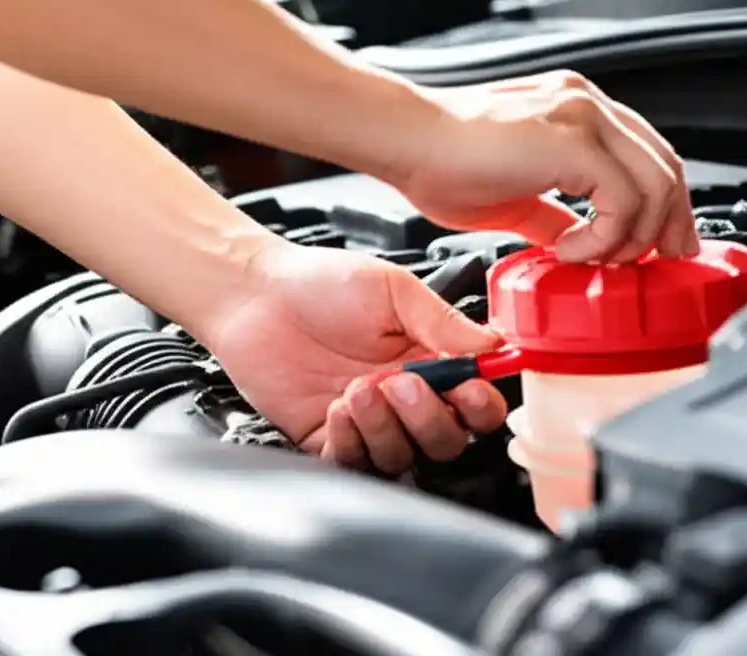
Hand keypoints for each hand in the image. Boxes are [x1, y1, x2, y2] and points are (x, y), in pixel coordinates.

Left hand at [200, 240, 508, 474]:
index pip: (475, 405)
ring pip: (401, 457)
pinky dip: (351, 442)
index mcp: (430, 361)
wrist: (254, 295)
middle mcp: (403, 399)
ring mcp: (367, 422)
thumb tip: (492, 346)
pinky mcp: (327, 439)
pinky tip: (336, 406)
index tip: (468, 390)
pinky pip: (354, 463)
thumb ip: (443, 322)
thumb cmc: (321, 283)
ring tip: (358, 388)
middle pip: (445, 442)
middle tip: (401, 383)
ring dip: (385, 428)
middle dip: (429, 419)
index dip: (479, 406)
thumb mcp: (393, 290)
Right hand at [390, 70, 698, 263]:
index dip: (664, 205)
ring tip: (592, 259)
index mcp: (576, 110)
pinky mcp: (573, 141)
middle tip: (658, 261)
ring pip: (657, 184)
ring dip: (634, 236)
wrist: (405, 140)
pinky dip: (606, 237)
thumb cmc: (438, 161)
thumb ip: (552, 216)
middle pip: (667, 166)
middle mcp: (587, 105)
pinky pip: (624, 200)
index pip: (649, 154)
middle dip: (671, 223)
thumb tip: (574, 242)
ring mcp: (584, 116)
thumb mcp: (514, 198)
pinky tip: (569, 250)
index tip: (659, 243)